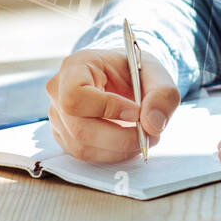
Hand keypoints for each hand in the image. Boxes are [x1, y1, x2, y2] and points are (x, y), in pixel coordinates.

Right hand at [45, 48, 179, 162]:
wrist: (123, 77)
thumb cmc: (135, 71)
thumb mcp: (156, 73)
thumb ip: (162, 94)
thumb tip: (153, 124)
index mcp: (75, 66)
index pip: (77, 95)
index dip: (108, 109)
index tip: (137, 112)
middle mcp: (58, 92)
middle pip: (80, 128)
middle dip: (120, 138)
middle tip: (150, 135)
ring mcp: (57, 116)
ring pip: (82, 146)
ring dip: (119, 149)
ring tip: (144, 138)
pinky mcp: (65, 136)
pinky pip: (84, 154)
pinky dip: (112, 154)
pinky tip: (129, 143)